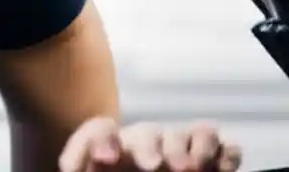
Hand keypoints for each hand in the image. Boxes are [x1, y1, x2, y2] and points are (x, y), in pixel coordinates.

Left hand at [59, 116, 241, 171]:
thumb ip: (84, 166)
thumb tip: (75, 167)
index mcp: (112, 150)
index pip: (99, 131)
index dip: (99, 140)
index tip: (103, 160)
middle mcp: (147, 144)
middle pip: (146, 132)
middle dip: (150, 146)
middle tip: (154, 166)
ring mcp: (181, 149)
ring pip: (189, 133)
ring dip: (191, 147)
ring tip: (189, 170)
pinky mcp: (215, 160)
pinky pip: (225, 146)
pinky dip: (225, 155)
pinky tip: (221, 169)